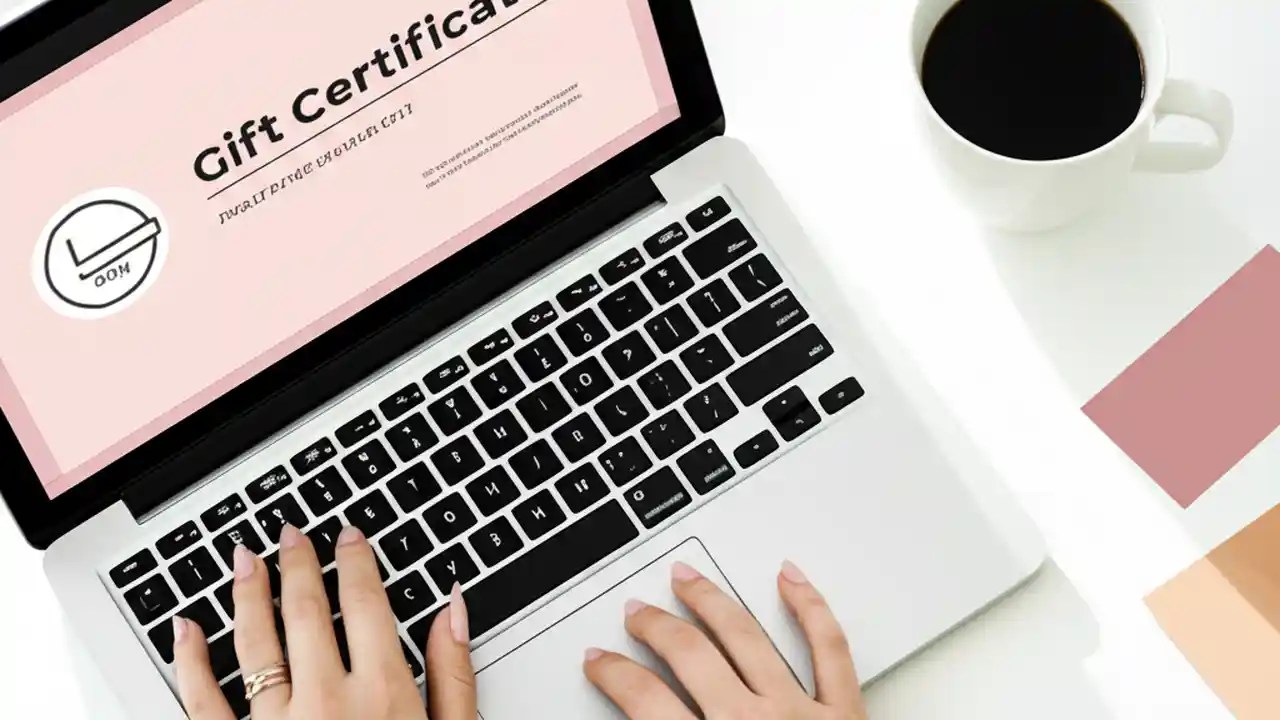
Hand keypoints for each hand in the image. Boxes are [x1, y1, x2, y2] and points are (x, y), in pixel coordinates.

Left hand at [171, 524, 477, 719]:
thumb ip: (454, 674)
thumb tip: (454, 609)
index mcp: (382, 692)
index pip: (365, 602)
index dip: (355, 561)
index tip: (348, 537)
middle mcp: (323, 701)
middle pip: (305, 609)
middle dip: (297, 563)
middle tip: (290, 533)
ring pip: (252, 642)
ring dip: (246, 592)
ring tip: (243, 558)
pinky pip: (200, 701)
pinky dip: (188, 661)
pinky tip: (185, 630)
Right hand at [584, 561, 867, 719]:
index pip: (644, 701)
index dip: (613, 675)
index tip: (599, 662)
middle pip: (690, 655)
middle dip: (654, 628)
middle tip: (637, 614)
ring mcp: (803, 715)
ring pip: (747, 637)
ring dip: (711, 602)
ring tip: (689, 580)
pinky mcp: (848, 716)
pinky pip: (830, 648)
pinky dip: (810, 607)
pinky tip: (791, 579)